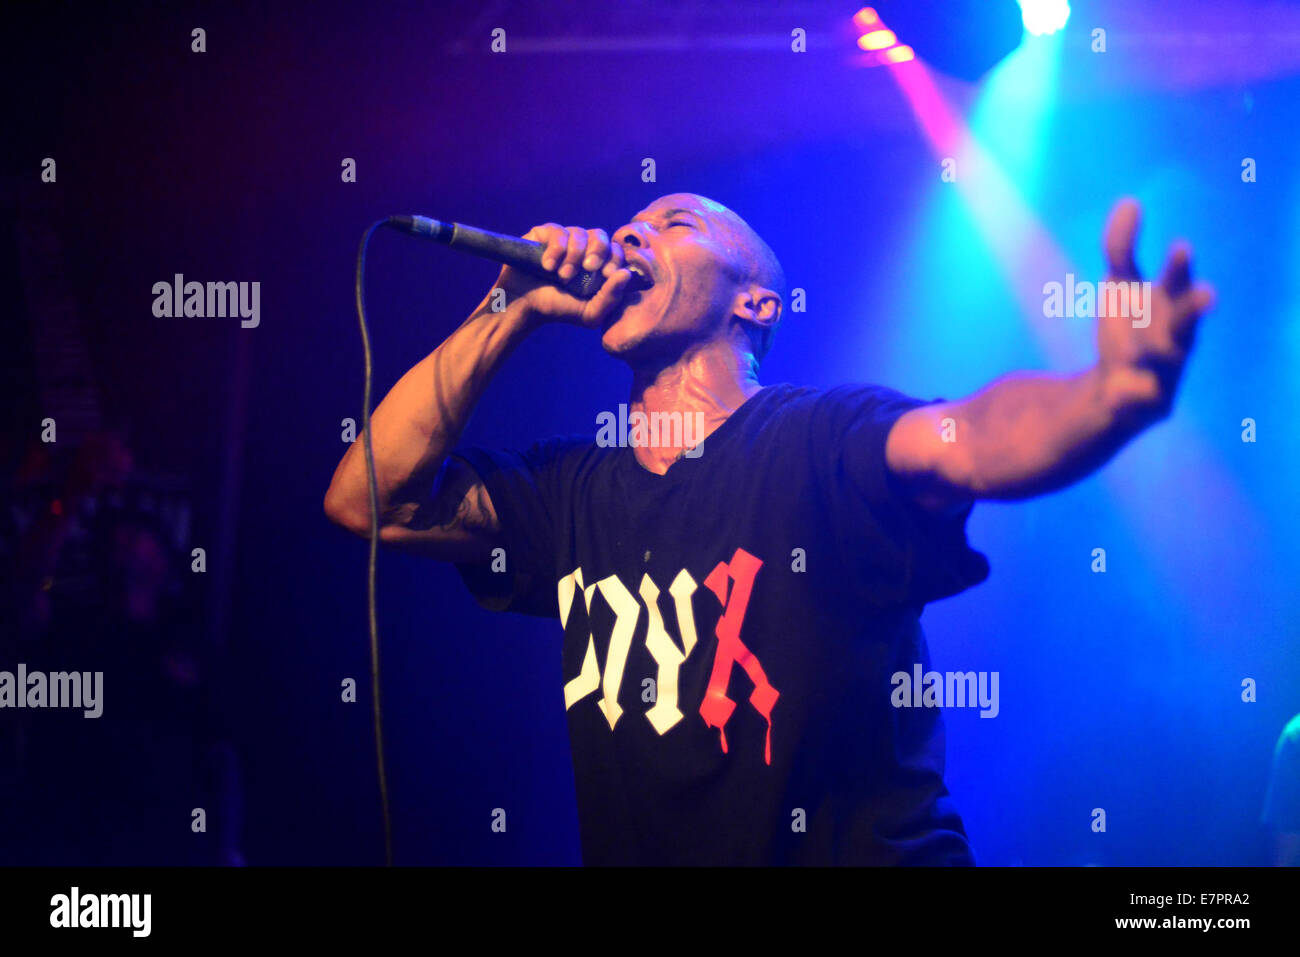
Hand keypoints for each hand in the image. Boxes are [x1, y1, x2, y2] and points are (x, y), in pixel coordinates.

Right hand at [493, 224, 634, 329]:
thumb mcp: (589, 313)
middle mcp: (582, 248)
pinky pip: (557, 231)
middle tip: (588, 268)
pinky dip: (556, 249)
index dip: (614, 259)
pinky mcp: (544, 234)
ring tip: (562, 276)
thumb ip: (610, 298)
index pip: (615, 251)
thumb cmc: (558, 309)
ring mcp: (563, 239)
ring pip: (579, 233)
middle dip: (598, 251)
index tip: (605, 274)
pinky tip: (547, 266)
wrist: (524, 306)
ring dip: (573, 255)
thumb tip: (626, 274)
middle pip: (601, 235)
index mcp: (597, 264)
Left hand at [1096, 197, 1215, 419]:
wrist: (1114, 386)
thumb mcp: (1119, 285)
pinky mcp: (1153, 403)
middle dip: (1195, 308)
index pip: (1177, 281)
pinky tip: (1116, 392)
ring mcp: (1168, 370)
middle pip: (1188, 321)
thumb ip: (1122, 248)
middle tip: (1208, 292)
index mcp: (1172, 304)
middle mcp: (1178, 336)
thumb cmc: (1129, 327)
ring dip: (1155, 353)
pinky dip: (1128, 394)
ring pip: (1168, 362)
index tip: (1180, 245)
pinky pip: (1140, 399)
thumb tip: (1129, 201)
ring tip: (1138, 349)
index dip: (1179, 267)